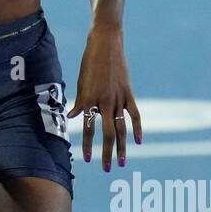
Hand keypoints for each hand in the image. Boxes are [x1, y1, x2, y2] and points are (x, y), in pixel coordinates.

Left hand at [66, 23, 140, 171]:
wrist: (106, 42)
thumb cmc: (89, 62)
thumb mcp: (81, 82)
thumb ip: (79, 101)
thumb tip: (73, 116)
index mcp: (89, 99)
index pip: (88, 128)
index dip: (87, 145)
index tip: (86, 159)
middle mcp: (104, 101)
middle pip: (108, 133)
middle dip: (107, 153)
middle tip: (107, 169)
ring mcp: (119, 97)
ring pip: (122, 128)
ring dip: (122, 147)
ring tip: (122, 162)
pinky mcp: (129, 92)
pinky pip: (134, 114)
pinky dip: (137, 128)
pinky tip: (137, 141)